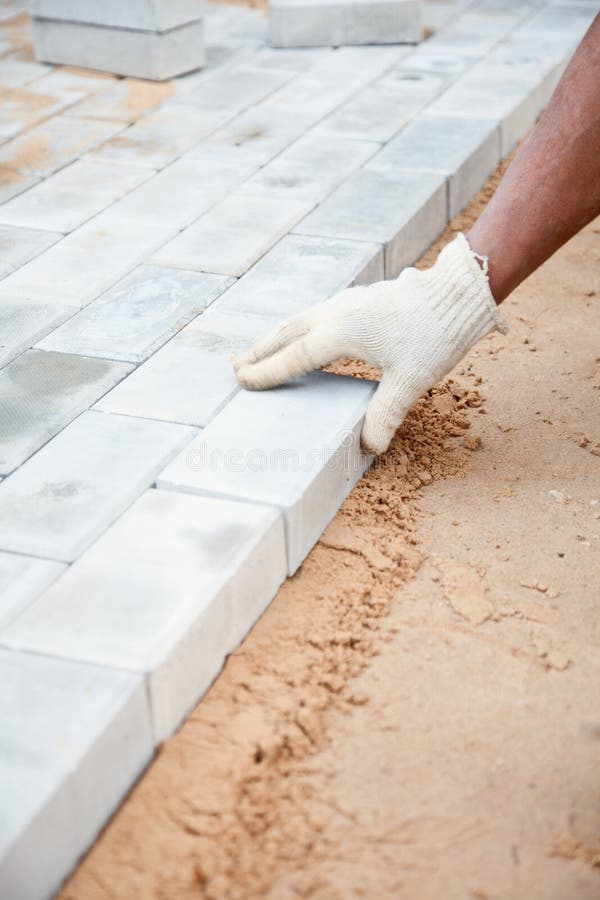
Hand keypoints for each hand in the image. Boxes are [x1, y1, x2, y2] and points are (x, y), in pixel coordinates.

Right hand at [233, 234, 506, 454]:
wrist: (458, 293)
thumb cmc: (435, 334)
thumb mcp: (411, 380)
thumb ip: (386, 413)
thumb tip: (369, 447)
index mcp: (342, 333)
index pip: (295, 357)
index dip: (268, 372)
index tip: (243, 382)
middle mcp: (338, 313)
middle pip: (287, 332)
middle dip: (261, 350)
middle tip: (235, 366)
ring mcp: (348, 302)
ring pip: (301, 319)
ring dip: (277, 336)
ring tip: (260, 350)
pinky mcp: (360, 299)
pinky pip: (317, 313)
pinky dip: (300, 327)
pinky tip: (305, 335)